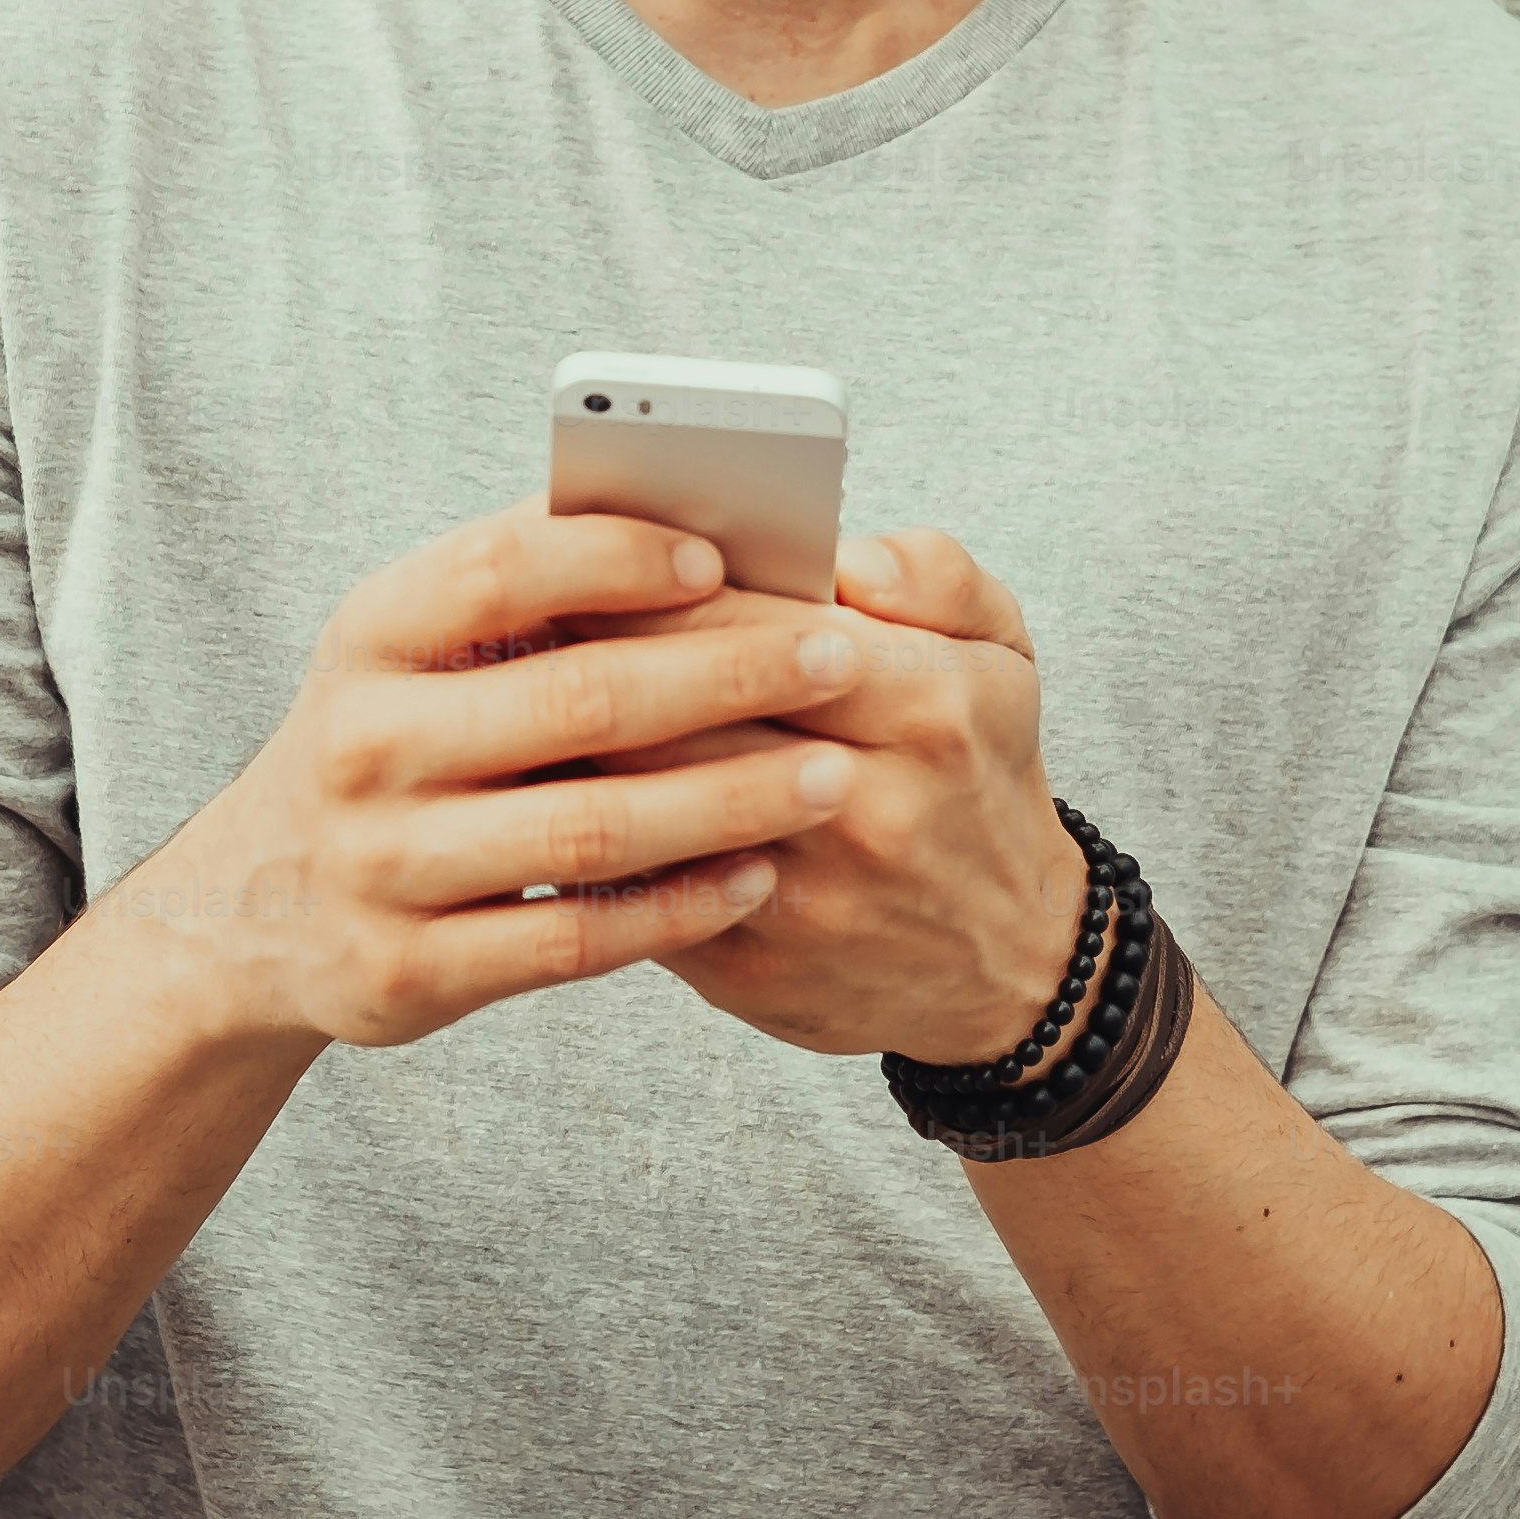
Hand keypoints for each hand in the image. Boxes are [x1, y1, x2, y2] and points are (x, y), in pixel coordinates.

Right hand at [101, 495, 872, 1053]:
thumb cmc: (391, 739)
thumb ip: (530, 587)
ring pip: (588, 830)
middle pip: (575, 701)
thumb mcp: (413, 648)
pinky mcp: (412, 969)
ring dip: (726, 801)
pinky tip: (757, 876)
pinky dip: (678, 909)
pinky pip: (574, 939)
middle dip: (725, 676)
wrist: (254, 909)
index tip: (724, 558)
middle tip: (836, 656)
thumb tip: (692, 518)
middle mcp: (366, 744)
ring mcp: (384, 864)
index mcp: (372, 635)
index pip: (499, 570)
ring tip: (830, 776)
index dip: (615, 558)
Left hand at [552, 528, 1085, 1064]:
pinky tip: (535, 789)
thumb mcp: (1004, 657)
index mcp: (924, 707)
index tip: (590, 553)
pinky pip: (637, 890)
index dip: (661, 586)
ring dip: (568, 745)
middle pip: (686, 712)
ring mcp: (803, 896)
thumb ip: (935, 574)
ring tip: (509, 691)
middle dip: (593, 656)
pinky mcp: (748, 966)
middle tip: (518, 611)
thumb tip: (842, 554)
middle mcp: (865, 806)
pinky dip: (580, 836)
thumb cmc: (979, 777)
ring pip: (645, 802)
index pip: (761, 626)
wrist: (1010, 963)